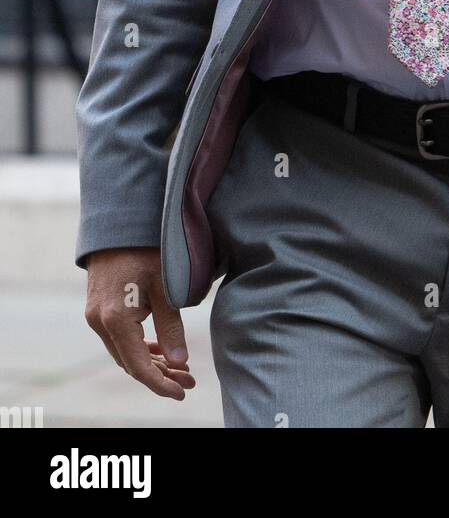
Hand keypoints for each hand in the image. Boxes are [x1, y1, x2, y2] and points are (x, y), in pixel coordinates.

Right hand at [84, 248, 195, 399]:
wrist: (118, 221)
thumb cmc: (146, 248)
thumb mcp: (165, 285)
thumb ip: (171, 326)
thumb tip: (179, 361)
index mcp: (115, 319)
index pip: (137, 365)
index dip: (160, 384)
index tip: (182, 392)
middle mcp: (98, 322)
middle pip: (129, 362)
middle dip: (159, 375)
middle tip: (189, 380)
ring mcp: (94, 315)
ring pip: (123, 352)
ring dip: (150, 362)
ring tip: (180, 368)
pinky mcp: (97, 308)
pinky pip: (118, 337)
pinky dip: (138, 346)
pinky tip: (159, 350)